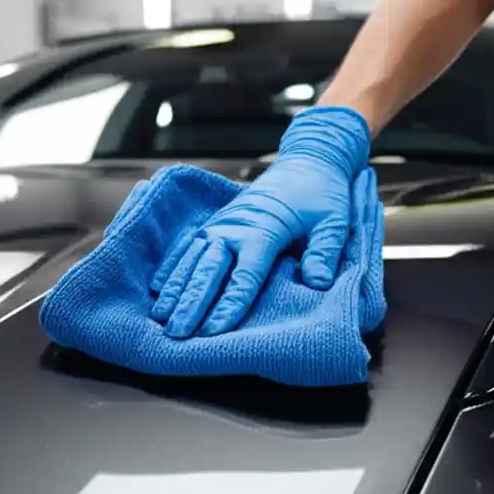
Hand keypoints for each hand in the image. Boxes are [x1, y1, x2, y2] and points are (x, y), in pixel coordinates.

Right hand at [149, 106, 369, 337]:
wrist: (308, 161)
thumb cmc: (322, 193)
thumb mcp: (334, 221)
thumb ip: (325, 252)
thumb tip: (317, 283)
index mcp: (264, 228)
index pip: (245, 275)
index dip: (229, 304)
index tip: (214, 331)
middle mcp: (235, 226)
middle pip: (209, 269)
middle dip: (192, 302)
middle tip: (177, 332)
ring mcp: (222, 223)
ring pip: (193, 259)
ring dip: (176, 288)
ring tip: (161, 317)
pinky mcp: (217, 221)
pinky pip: (189, 246)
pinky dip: (173, 266)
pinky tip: (159, 288)